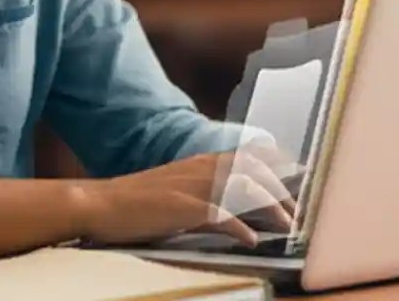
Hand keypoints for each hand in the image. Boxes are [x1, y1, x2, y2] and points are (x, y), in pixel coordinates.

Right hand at [79, 146, 296, 246]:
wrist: (100, 204)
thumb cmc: (137, 204)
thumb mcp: (178, 192)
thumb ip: (206, 195)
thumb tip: (234, 213)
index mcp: (201, 162)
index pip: (249, 158)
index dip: (277, 170)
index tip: (296, 188)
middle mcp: (201, 167)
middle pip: (254, 171)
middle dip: (281, 191)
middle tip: (298, 214)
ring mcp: (192, 185)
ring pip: (244, 188)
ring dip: (271, 206)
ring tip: (287, 226)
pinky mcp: (181, 206)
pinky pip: (219, 213)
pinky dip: (239, 226)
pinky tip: (250, 239)